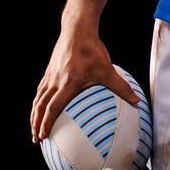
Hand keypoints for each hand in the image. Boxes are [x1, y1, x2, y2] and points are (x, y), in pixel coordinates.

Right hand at [30, 24, 138, 142]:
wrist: (77, 29)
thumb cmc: (92, 49)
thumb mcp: (108, 69)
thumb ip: (121, 87)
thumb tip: (136, 101)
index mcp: (68, 84)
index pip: (53, 107)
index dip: (46, 123)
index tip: (42, 135)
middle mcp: (55, 81)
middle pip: (40, 106)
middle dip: (35, 124)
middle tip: (35, 139)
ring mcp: (50, 76)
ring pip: (38, 98)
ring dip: (34, 114)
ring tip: (33, 127)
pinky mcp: (50, 70)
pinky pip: (40, 89)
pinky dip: (38, 101)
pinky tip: (41, 106)